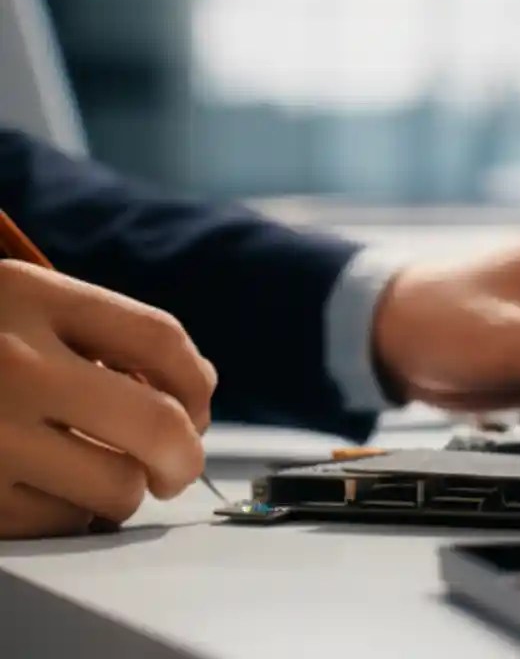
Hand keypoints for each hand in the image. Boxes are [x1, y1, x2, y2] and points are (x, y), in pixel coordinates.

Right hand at [0, 261, 215, 538]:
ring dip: (122, 489)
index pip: (159, 339)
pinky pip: (58, 524)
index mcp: (22, 295)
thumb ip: (89, 331)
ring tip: (103, 475)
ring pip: (115, 486)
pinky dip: (66, 515)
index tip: (199, 403)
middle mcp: (8, 362)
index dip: (198, 382)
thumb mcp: (6, 302)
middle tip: (175, 464)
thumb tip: (191, 389)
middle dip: (183, 454)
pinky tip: (45, 490)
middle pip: (158, 423)